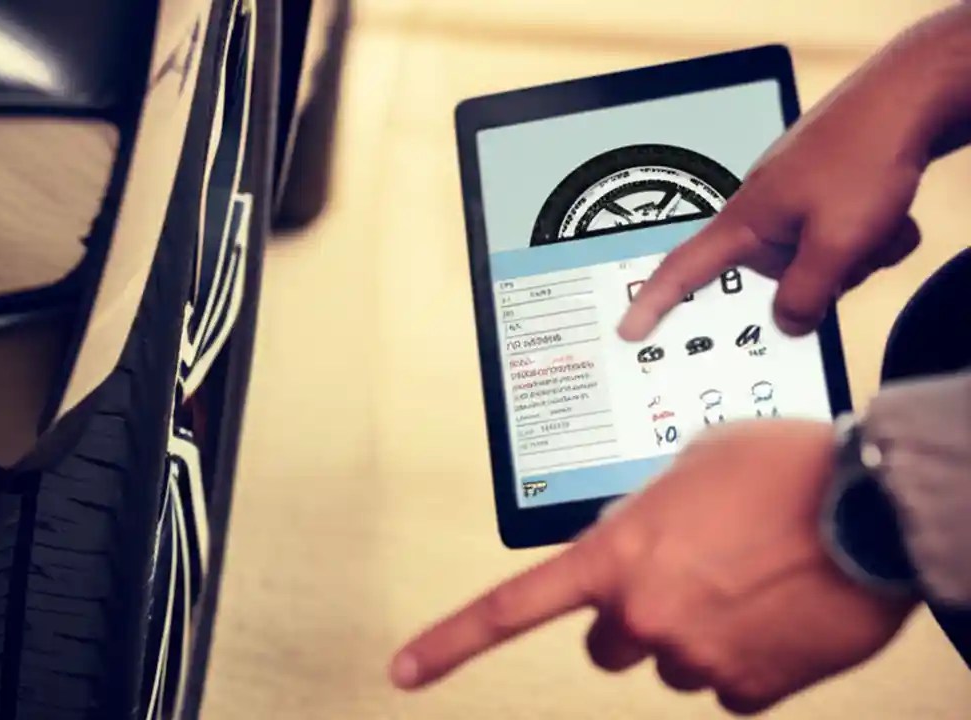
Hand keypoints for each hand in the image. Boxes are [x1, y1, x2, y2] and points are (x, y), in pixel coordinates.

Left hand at [389, 421, 916, 714]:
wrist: (870, 507)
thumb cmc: (783, 470)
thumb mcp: (688, 465)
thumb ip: (642, 511)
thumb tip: (635, 539)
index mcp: (615, 554)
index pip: (509, 609)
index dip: (448, 645)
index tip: (404, 672)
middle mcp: (643, 614)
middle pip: (606, 644)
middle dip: (632, 617)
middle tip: (685, 579)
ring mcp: (694, 658)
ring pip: (671, 663)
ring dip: (695, 633)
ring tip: (748, 583)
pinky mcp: (749, 691)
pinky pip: (728, 686)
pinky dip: (745, 659)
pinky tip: (775, 614)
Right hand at [616, 5, 970, 340]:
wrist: (909, 96)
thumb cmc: (864, 156)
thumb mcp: (836, 243)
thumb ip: (807, 295)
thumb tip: (789, 324)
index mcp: (745, 222)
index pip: (684, 268)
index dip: (653, 302)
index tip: (628, 330)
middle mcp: (763, 212)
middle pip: (775, 277)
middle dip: (818, 279)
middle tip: (850, 259)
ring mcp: (796, 200)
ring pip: (818, 259)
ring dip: (855, 254)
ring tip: (880, 224)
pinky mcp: (827, 191)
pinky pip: (844, 236)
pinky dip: (872, 235)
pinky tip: (891, 216)